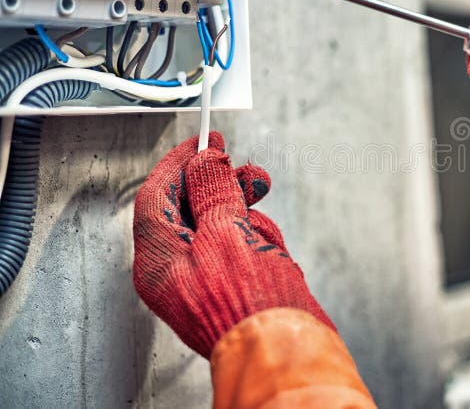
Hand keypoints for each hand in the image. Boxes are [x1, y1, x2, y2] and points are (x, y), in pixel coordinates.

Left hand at [133, 133, 333, 358]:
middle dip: (221, 187)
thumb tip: (205, 162)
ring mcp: (206, 279)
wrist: (286, 354)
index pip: (157, 197)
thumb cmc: (251, 308)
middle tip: (244, 172)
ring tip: (264, 224)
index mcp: (160, 261)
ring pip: (219, 225)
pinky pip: (240, 247)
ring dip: (244, 215)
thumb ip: (213, 191)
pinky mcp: (234, 285)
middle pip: (189, 208)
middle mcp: (177, 271)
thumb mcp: (227, 234)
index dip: (180, 163)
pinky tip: (272, 247)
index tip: (202, 142)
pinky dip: (257, 238)